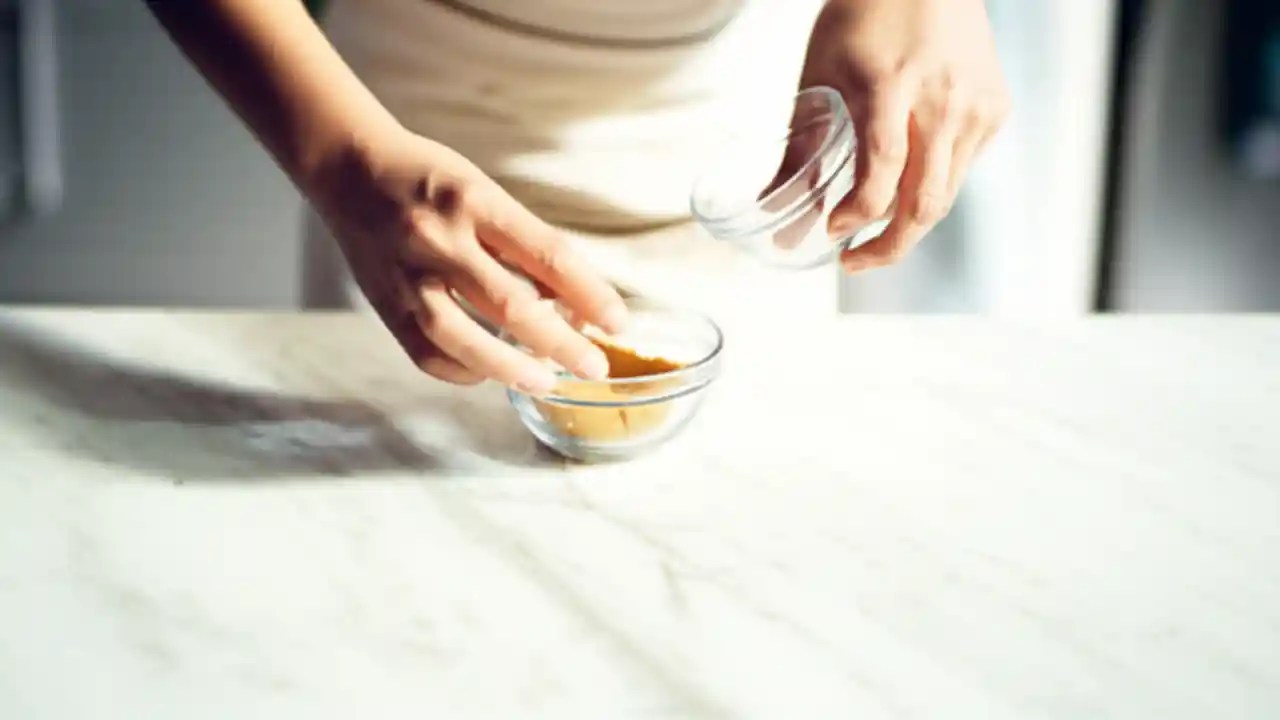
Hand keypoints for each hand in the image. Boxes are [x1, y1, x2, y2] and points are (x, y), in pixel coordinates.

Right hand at [304, 127, 627, 393]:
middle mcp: (441, 238)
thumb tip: (571, 302)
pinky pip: (427, 353)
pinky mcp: (384, 304)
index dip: (588, 293)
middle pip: (511, 304)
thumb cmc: (429, 181)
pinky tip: (489, 372)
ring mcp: (407, 276)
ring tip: (547, 382)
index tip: (618, 320)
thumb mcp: (484, 192)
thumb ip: (522, 245)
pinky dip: (464, 369)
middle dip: (561, 342)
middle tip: (594, 366)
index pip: (547, 255)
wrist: (347, 169)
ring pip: (462, 338)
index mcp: (476, 201)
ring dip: (510, 367)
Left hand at [800, 0, 1010, 271]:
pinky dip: (931, 187)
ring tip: (872, 236)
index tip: (832, 231)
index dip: (857, 213)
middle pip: (923, 203)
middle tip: (853, 262)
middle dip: (888, 248)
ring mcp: (977, 108)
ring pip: (945, 195)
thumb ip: (801, 146)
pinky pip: (961, 169)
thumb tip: (775, 208)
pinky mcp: (995, 111)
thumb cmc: (863, 19)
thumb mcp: (820, 75)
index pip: (882, 172)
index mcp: (892, 87)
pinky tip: (906, 181)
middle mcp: (943, 102)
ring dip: (907, 227)